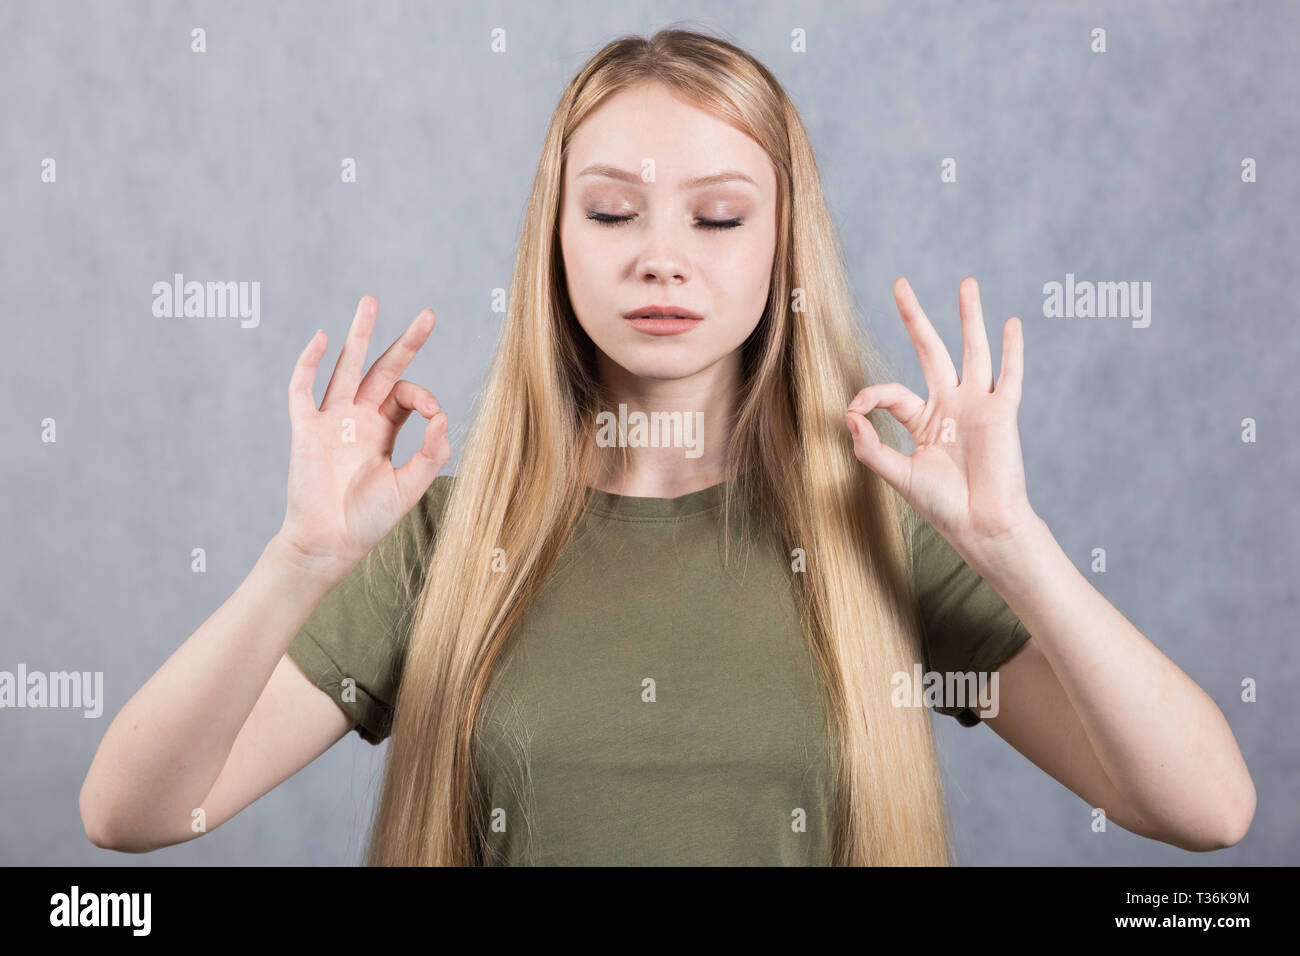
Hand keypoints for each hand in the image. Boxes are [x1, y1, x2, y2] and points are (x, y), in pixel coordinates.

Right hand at [273, 295, 450, 580]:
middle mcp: (359, 418)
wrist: (329, 543)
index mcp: (384, 430)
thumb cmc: (367, 520)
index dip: (425, 395)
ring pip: (346, 367)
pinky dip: (309, 363)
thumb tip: (443, 416)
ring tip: (371, 302)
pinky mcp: (306, 429)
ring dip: (358, 335)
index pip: (407, 395)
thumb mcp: (409, 486)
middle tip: (429, 314)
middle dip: (406, 342)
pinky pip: (303, 389)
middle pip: (383, 369)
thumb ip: (430, 453)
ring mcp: (331, 420)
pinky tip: (321, 338)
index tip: (434, 413)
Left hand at [845, 277, 1034, 555]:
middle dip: (915, 317)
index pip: (892, 391)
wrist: (980, 525)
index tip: (855, 409)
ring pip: (972, 350)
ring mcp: (977, 405)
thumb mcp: (898, 474)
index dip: (869, 395)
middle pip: (929, 349)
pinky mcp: (1001, 413)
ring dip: (969, 317)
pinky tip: (1010, 324)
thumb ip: (870, 447)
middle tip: (900, 284)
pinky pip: (1008, 376)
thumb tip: (848, 414)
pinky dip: (1011, 350)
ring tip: (966, 283)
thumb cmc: (942, 505)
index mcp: (922, 420)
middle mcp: (950, 405)